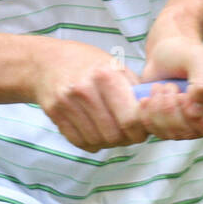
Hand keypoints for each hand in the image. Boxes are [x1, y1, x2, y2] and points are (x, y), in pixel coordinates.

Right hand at [32, 39, 147, 152]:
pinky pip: (80, 142)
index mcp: (105, 75)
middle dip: (126, 138)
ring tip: (112, 129)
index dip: (141, 130)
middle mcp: (85, 89)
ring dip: (109, 142)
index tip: (143, 128)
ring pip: (97, 141)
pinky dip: (92, 143)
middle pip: (114, 135)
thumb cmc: (88, 64)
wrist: (47, 61)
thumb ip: (135, 90)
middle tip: (128, 132)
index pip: (130, 118)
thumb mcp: (115, 66)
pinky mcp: (54, 114)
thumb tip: (155, 115)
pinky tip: (95, 130)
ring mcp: (67, 103)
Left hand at [138, 32, 202, 140]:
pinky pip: (156, 132)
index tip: (182, 96)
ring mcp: (190, 125)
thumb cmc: (185, 52)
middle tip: (169, 85)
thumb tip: (195, 112)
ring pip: (171, 134)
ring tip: (160, 87)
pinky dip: (147, 114)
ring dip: (159, 108)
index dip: (197, 119)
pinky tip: (148, 97)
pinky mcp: (170, 126)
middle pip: (190, 133)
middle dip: (172, 108)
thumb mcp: (197, 59)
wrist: (165, 53)